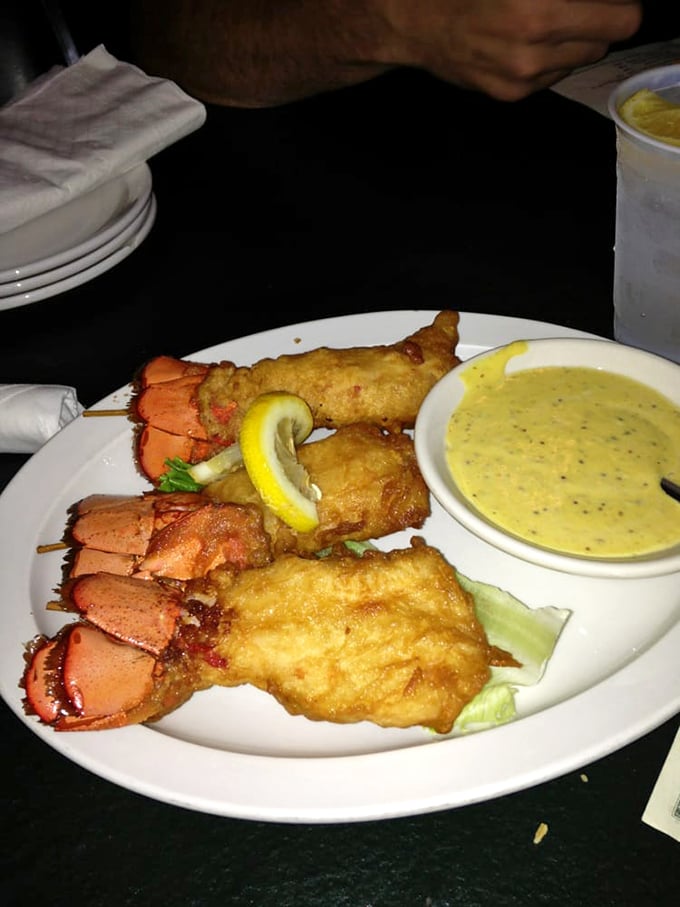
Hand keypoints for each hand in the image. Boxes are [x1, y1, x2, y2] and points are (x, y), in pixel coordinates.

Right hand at [380, 0, 642, 99]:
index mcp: (539, 8)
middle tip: (573, 8)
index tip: (606, 1)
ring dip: (572, 41)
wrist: (412, 20)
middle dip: (597, 21)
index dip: (616, 6)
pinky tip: (521, 42)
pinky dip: (547, 60)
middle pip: (604, 42)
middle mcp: (534, 47)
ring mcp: (521, 77)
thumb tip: (595, 3)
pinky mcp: (509, 94)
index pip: (621, 18)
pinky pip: (551, 77)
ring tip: (542, 22)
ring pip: (579, 61)